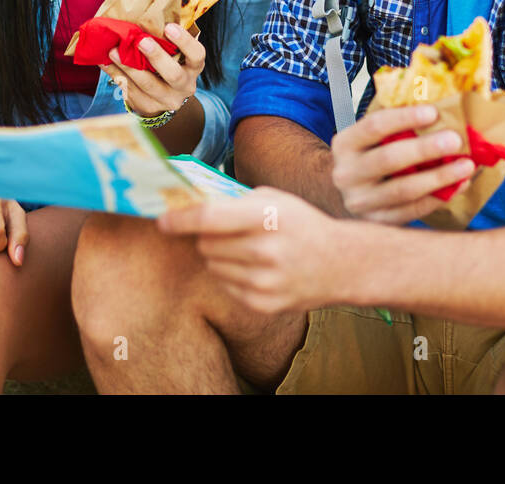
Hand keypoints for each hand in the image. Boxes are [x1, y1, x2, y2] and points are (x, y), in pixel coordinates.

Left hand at [100, 22, 204, 117]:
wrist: (164, 99)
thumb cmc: (168, 65)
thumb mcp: (175, 55)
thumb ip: (166, 41)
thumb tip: (142, 15)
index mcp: (193, 67)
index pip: (197, 55)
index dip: (185, 41)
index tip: (169, 27)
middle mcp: (185, 85)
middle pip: (173, 74)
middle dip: (156, 57)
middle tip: (140, 40)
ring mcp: (167, 99)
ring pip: (148, 84)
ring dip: (128, 67)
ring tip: (113, 51)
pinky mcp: (148, 106)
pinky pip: (130, 90)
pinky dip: (115, 74)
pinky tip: (104, 62)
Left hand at [158, 187, 340, 314]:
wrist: (342, 264)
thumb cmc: (302, 224)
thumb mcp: (275, 200)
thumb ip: (234, 202)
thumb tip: (189, 204)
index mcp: (267, 217)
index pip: (208, 218)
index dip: (180, 219)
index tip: (162, 220)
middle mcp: (264, 250)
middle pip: (205, 244)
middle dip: (206, 236)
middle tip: (224, 231)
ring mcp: (264, 281)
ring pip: (213, 265)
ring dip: (219, 256)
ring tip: (246, 249)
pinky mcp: (263, 304)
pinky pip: (225, 286)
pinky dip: (231, 275)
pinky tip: (255, 267)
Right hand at [331, 105, 474, 224]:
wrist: (342, 196)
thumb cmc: (367, 158)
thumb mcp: (369, 140)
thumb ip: (396, 127)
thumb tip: (442, 113)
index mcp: (344, 145)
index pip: (374, 126)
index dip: (404, 118)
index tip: (433, 112)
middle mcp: (347, 174)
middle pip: (389, 159)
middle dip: (425, 149)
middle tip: (455, 140)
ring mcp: (361, 201)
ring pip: (405, 189)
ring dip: (440, 177)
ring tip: (466, 166)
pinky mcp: (378, 221)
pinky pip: (413, 210)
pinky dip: (439, 198)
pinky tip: (458, 186)